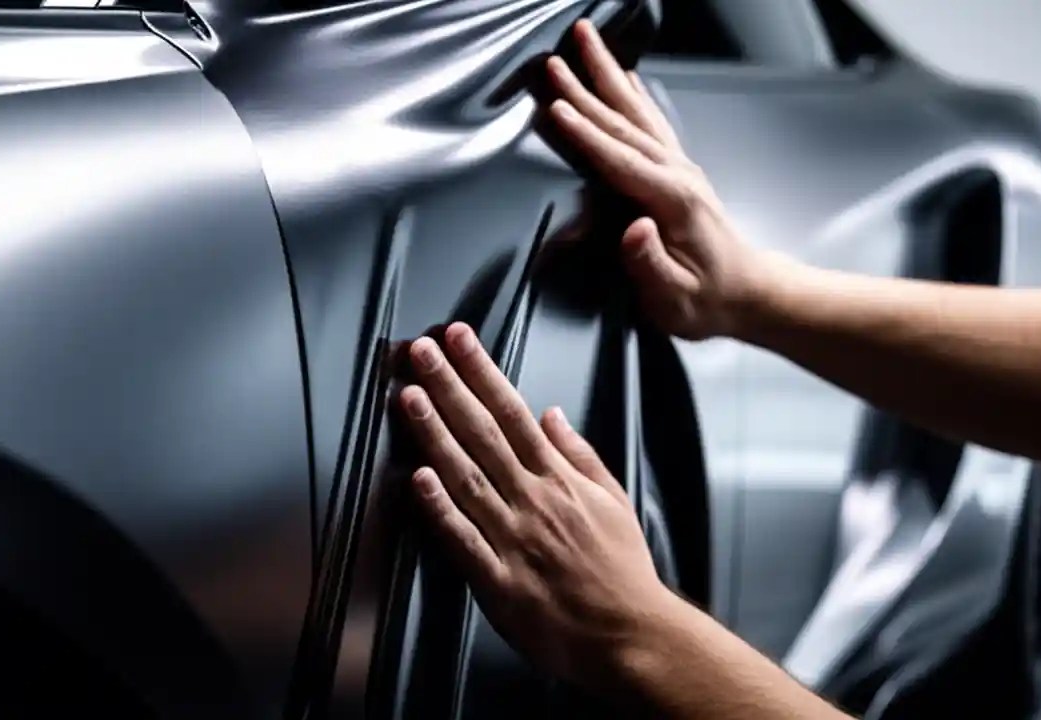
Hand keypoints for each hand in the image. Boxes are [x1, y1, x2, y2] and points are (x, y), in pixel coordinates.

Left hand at [398, 322, 677, 691]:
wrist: (632, 636)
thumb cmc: (622, 571)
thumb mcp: (613, 500)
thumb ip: (579, 455)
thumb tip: (551, 414)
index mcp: (558, 480)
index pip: (512, 412)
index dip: (482, 371)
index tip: (459, 339)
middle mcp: (532, 501)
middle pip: (483, 433)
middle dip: (449, 387)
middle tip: (420, 350)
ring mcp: (513, 539)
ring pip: (466, 476)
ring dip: (434, 434)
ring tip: (408, 397)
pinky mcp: (498, 581)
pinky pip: (463, 539)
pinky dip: (439, 509)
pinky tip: (416, 479)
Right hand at [545, 20, 777, 339]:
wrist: (750, 294)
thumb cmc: (708, 301)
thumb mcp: (675, 298)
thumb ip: (650, 264)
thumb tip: (633, 230)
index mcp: (672, 202)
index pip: (620, 161)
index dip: (586, 135)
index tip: (556, 108)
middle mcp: (678, 175)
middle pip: (624, 123)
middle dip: (588, 89)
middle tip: (555, 60)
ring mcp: (681, 168)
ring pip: (637, 112)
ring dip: (608, 75)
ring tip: (586, 42)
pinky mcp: (678, 171)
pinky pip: (651, 121)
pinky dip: (634, 93)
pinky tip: (624, 77)